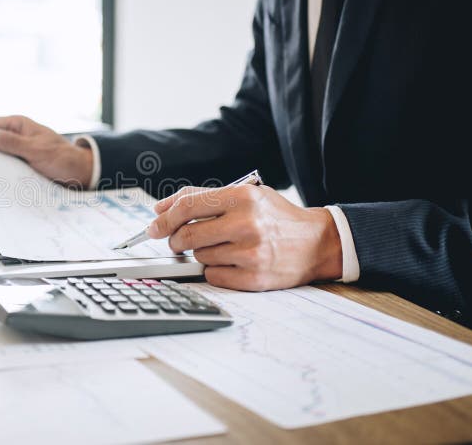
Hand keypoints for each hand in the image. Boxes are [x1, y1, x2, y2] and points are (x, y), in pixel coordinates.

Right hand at [0, 115, 93, 187]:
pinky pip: (4, 169)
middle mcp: (14, 137)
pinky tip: (2, 184)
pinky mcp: (20, 165)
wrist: (81, 174)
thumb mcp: (35, 150)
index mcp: (17, 125)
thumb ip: (10, 141)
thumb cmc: (63, 157)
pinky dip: (2, 175)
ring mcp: (17, 152)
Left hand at [147, 184, 341, 290]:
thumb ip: (203, 197)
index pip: (187, 206)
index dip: (164, 218)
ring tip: (223, 246)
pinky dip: (215, 269)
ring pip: (199, 256)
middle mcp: (246, 223)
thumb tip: (160, 209)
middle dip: (176, 240)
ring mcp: (250, 252)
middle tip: (178, 240)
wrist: (317, 243)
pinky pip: (213, 275)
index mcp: (242, 197)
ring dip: (201, 253)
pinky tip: (231, 261)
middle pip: (187, 235)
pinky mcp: (253, 277)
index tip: (154, 225)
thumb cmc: (275, 217)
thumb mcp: (246, 194)